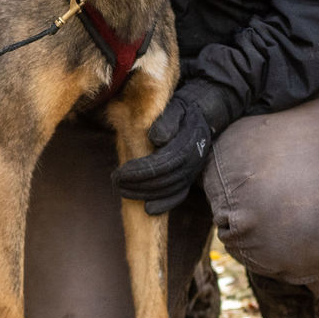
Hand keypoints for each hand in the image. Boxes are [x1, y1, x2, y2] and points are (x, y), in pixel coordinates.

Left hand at [111, 95, 210, 214]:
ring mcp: (191, 172)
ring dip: (146, 194)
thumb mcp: (175, 109)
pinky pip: (179, 196)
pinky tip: (148, 209)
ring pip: (170, 190)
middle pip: (164, 179)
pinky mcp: (189, 179)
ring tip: (124, 191)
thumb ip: (166, 121)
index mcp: (187, 143)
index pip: (161, 163)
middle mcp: (192, 161)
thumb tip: (155, 138)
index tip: (119, 173)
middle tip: (116, 182)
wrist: (202, 116)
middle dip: (138, 184)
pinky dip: (164, 204)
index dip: (139, 171)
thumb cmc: (181, 112)